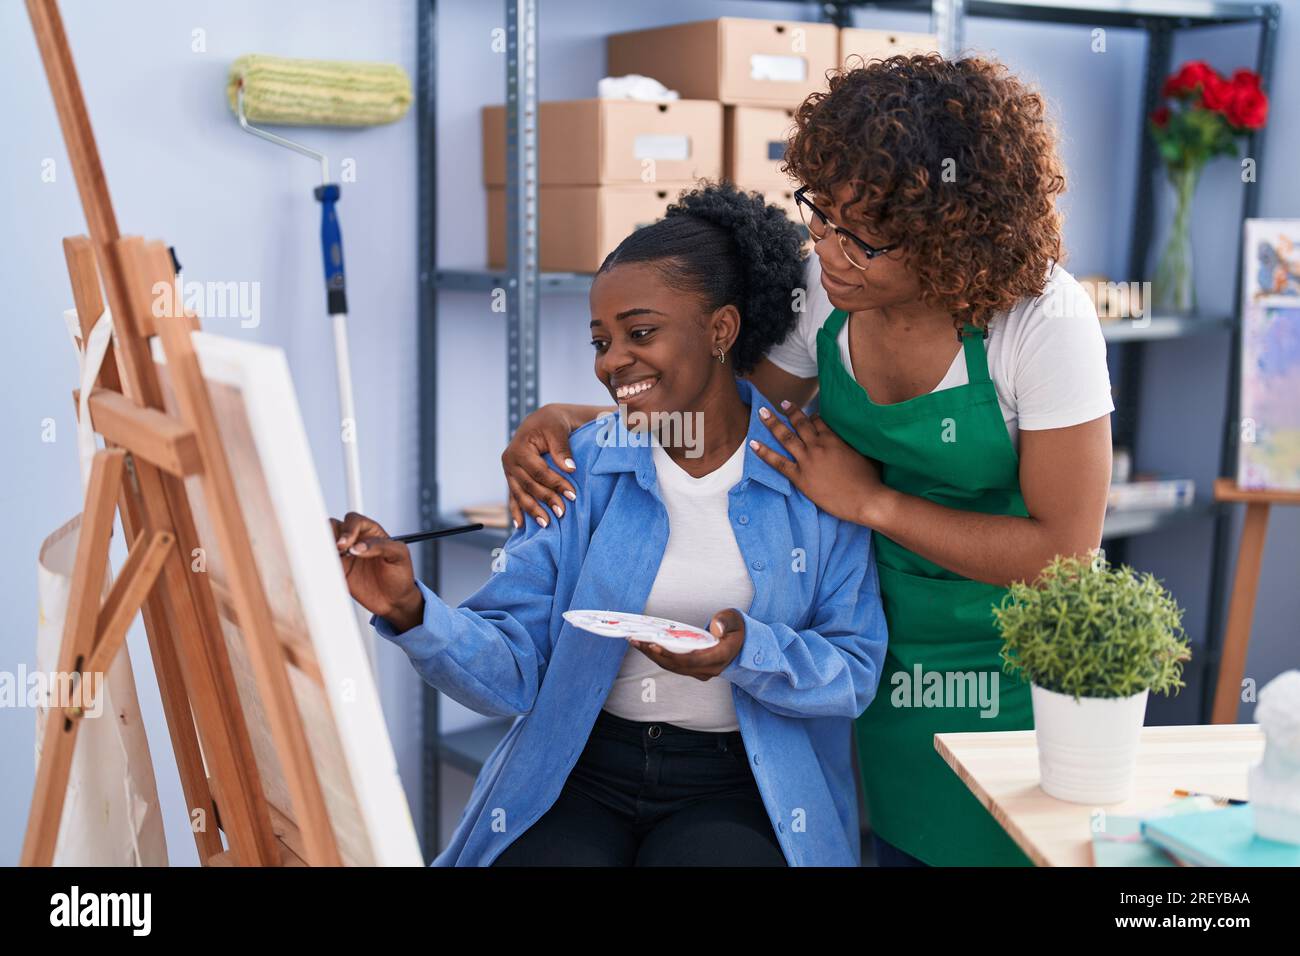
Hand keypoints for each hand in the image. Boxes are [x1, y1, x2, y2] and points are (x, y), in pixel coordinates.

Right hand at [330, 512, 423, 631]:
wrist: (395, 601)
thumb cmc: (400, 575)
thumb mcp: (400, 555)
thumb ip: (381, 546)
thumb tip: (357, 547)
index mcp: (371, 532)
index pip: (353, 520)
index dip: (348, 529)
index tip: (348, 545)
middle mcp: (355, 541)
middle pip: (334, 526)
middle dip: (331, 535)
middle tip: (338, 550)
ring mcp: (345, 556)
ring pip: (325, 542)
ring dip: (324, 547)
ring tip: (332, 559)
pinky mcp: (339, 570)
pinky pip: (325, 563)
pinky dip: (321, 564)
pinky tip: (329, 569)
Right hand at [502, 403, 582, 529]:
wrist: (543, 421)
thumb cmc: (552, 423)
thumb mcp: (558, 429)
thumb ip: (562, 447)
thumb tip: (569, 468)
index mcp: (519, 449)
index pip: (538, 471)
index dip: (555, 483)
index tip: (572, 494)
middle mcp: (510, 462)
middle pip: (529, 485)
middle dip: (546, 500)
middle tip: (563, 512)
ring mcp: (509, 472)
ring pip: (520, 495)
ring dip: (533, 511)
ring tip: (547, 524)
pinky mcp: (512, 479)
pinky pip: (513, 498)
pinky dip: (517, 512)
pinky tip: (520, 526)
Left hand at [630, 609, 745, 679]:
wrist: (744, 646)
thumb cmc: (737, 629)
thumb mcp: (735, 620)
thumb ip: (726, 621)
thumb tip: (715, 628)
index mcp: (720, 656)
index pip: (692, 660)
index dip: (671, 655)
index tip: (654, 645)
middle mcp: (709, 668)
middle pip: (677, 665)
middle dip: (654, 654)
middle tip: (636, 641)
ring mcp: (702, 672)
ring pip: (673, 667)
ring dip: (653, 656)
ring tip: (636, 642)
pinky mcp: (695, 670)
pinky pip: (674, 666)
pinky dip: (660, 657)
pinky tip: (647, 647)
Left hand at [749, 402, 888, 525]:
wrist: (867, 499)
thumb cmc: (871, 479)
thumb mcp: (865, 453)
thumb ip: (854, 443)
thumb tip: (854, 437)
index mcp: (834, 438)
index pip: (819, 421)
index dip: (812, 417)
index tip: (809, 415)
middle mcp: (818, 445)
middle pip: (800, 423)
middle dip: (790, 411)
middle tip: (781, 404)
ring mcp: (808, 460)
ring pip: (785, 437)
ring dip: (772, 423)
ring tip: (762, 413)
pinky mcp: (801, 477)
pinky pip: (778, 462)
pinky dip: (764, 452)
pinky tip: (753, 444)